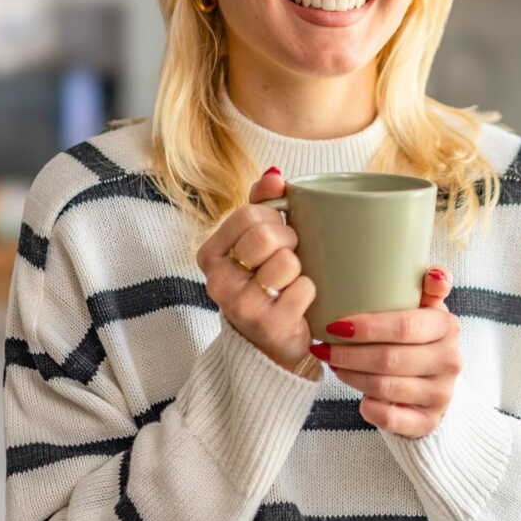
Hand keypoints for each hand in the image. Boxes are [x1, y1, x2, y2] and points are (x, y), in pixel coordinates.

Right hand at [196, 168, 315, 371]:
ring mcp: (239, 305)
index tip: (277, 234)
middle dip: (289, 242)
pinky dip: (309, 292)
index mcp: (211, 253)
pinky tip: (298, 303)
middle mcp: (217, 280)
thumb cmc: (266, 282)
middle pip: (265, 236)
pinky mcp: (266, 325)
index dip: (274, 219)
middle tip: (290, 257)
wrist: (271, 344)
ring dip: (300, 269)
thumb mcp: (258, 241)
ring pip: (286, 262)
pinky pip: (303, 289)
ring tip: (290, 281)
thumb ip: (262, 204)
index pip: (248, 213)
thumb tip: (275, 175)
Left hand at [315, 268, 459, 438]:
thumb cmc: (418, 340)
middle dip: (349, 354)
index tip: (335, 324)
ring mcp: (441, 394)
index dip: (367, 327)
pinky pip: (391, 418)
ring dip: (351, 376)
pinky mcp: (429, 421)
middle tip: (323, 346)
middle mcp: (450, 360)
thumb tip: (433, 274)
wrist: (434, 386)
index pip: (404, 326)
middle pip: (389, 359)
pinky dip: (369, 408)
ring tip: (333, 364)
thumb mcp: (424, 310)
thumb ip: (427, 289)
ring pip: (385, 388)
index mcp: (447, 327)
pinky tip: (358, 398)